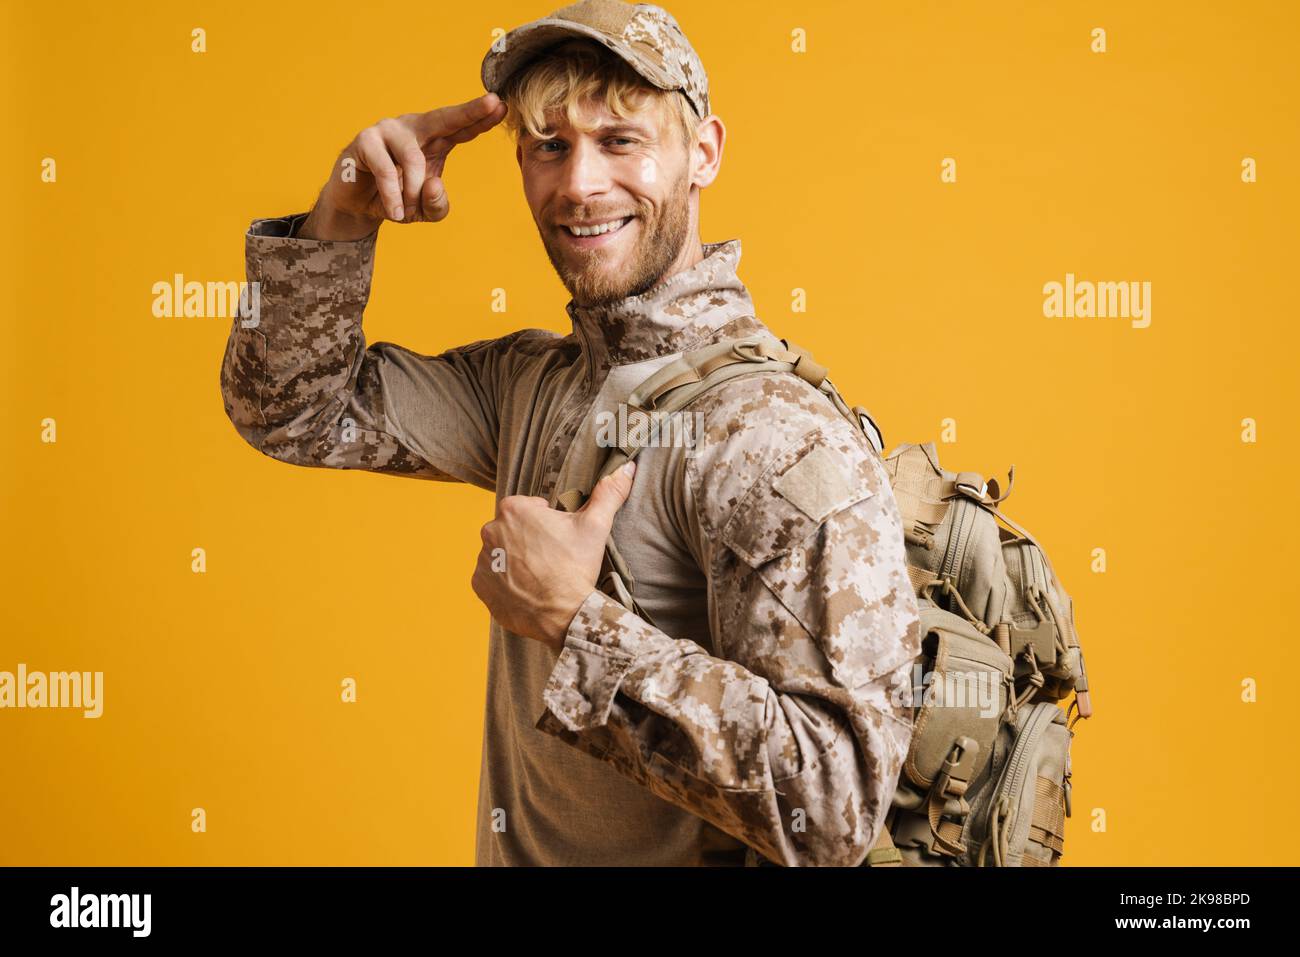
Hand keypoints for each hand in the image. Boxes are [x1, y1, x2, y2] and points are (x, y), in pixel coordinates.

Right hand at [299, 92, 508, 239]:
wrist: (356, 205)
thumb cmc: (395, 200)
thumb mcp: (424, 211)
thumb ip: (438, 204)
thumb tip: (433, 184)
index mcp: (433, 140)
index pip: (461, 128)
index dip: (480, 119)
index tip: (502, 106)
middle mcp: (413, 129)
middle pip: (444, 118)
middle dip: (469, 111)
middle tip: (493, 103)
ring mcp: (388, 130)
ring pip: (413, 159)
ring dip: (412, 191)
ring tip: (406, 210)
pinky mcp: (365, 141)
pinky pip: (385, 170)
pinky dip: (392, 194)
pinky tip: (395, 210)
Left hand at [471, 463, 637, 653]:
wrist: (564, 614)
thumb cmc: (576, 567)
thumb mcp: (595, 526)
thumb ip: (608, 493)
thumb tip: (627, 468)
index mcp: (513, 510)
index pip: (528, 508)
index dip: (546, 523)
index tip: (558, 540)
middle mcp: (490, 531)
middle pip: (512, 530)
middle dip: (528, 541)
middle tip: (551, 558)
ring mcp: (482, 560)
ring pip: (500, 553)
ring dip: (515, 561)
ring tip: (539, 576)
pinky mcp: (479, 586)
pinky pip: (490, 578)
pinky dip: (504, 582)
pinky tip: (526, 589)